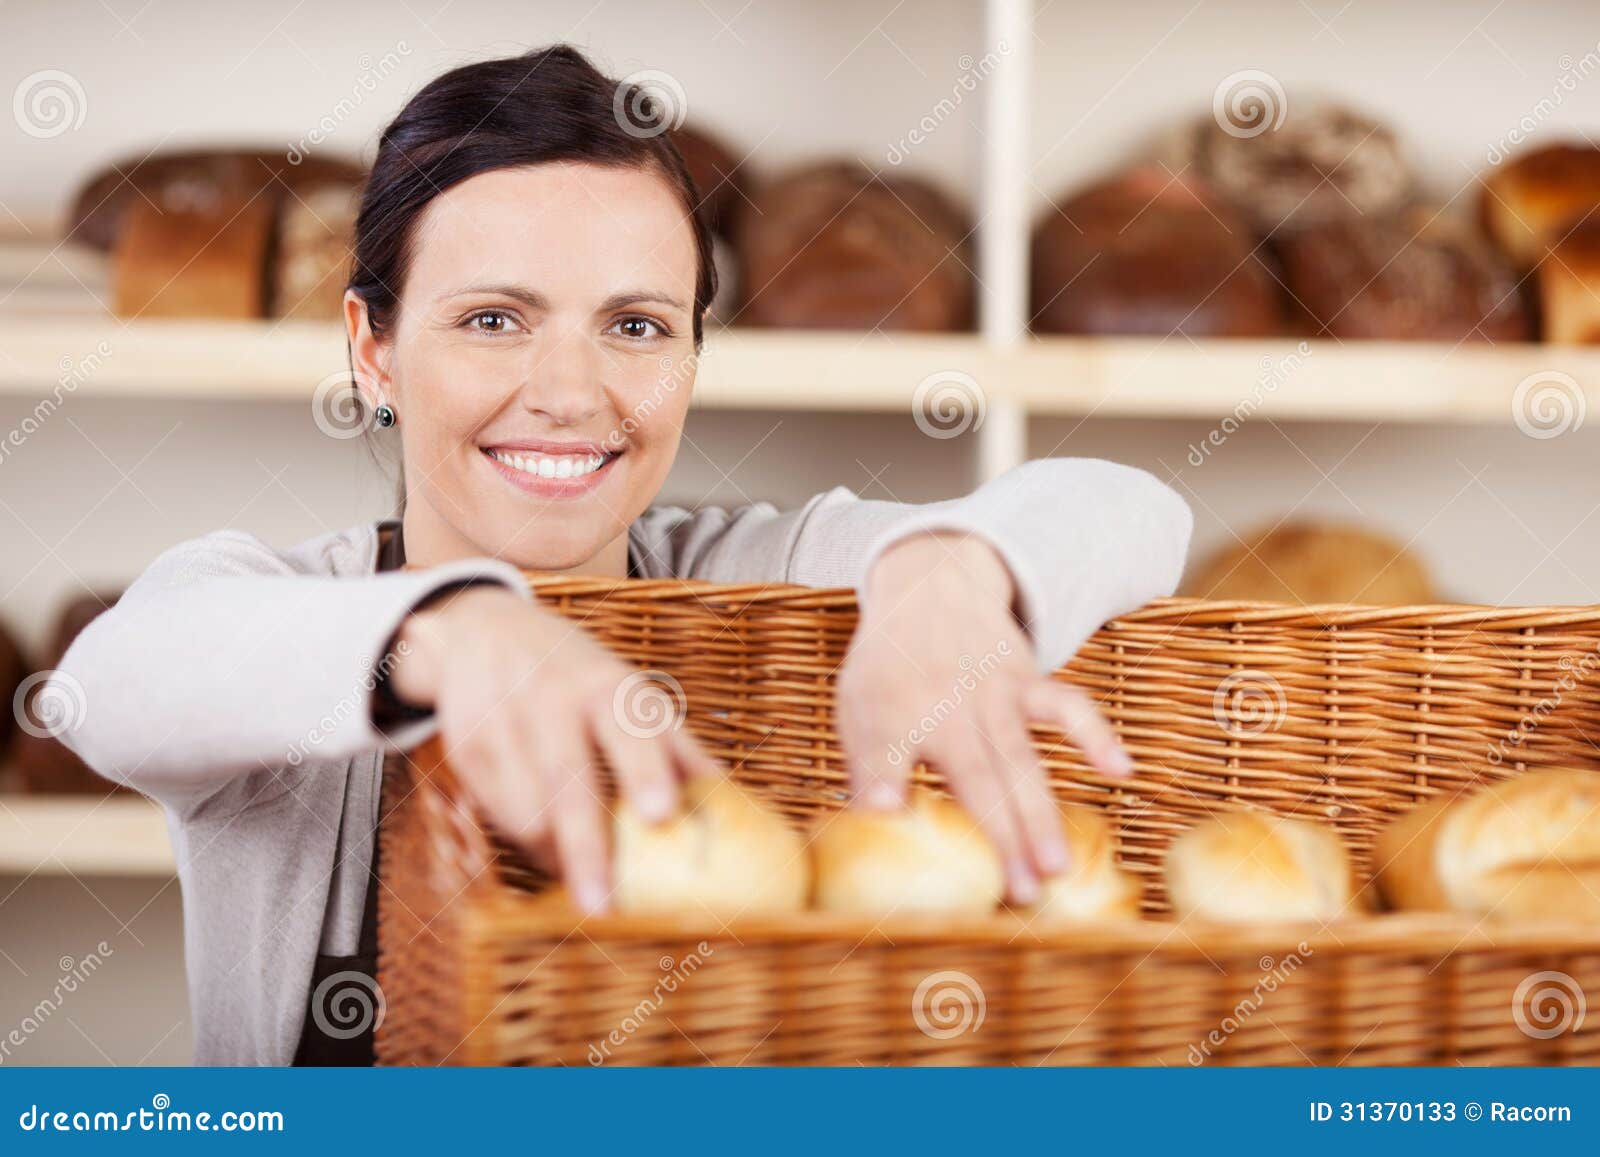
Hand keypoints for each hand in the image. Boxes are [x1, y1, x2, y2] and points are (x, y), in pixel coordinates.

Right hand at [388, 585, 724, 913]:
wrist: (485, 631)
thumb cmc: (577, 677)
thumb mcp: (629, 694)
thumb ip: (676, 749)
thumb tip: (734, 806)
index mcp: (609, 687)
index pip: (631, 730)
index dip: (646, 772)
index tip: (662, 814)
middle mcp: (555, 700)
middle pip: (569, 783)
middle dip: (587, 849)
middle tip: (602, 907)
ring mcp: (504, 722)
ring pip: (527, 813)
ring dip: (556, 854)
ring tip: (578, 869)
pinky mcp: (465, 748)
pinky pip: (496, 816)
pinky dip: (524, 841)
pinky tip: (542, 838)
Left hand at [834, 531, 1132, 902]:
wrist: (929, 590)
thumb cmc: (889, 670)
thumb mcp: (858, 708)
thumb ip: (867, 766)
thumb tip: (874, 822)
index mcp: (891, 714)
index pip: (881, 751)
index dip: (878, 780)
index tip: (881, 810)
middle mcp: (945, 705)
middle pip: (975, 777)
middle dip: (999, 837)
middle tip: (1018, 895)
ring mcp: (992, 694)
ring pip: (1023, 760)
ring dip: (1042, 814)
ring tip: (1058, 867)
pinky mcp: (1027, 680)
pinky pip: (1067, 705)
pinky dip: (1095, 734)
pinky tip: (1120, 770)